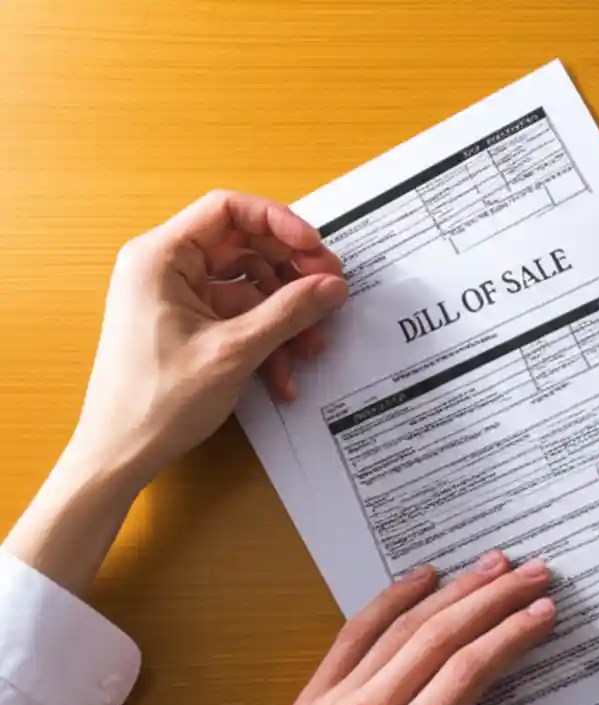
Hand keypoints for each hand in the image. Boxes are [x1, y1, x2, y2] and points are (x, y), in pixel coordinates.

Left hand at [69, 190, 347, 486]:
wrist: (120, 455)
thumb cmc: (157, 401)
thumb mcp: (234, 351)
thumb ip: (289, 312)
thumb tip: (333, 284)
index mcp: (160, 258)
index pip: (228, 210)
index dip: (280, 223)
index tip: (316, 250)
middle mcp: (166, 268)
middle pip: (245, 248)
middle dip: (291, 276)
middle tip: (329, 294)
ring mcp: (178, 297)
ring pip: (250, 287)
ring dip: (285, 317)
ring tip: (311, 349)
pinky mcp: (190, 325)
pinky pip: (240, 318)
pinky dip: (267, 341)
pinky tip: (284, 376)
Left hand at [291, 552, 554, 704]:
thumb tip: (505, 689)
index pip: (467, 673)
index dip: (510, 637)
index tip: (543, 613)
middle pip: (441, 639)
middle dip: (493, 601)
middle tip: (533, 573)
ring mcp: (334, 700)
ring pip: (403, 627)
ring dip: (454, 591)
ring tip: (493, 565)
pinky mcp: (311, 694)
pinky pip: (354, 633)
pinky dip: (391, 600)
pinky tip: (423, 577)